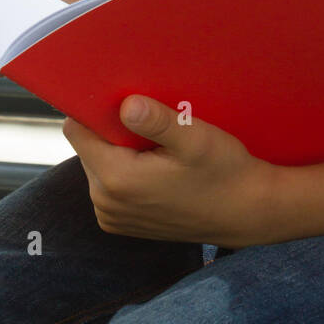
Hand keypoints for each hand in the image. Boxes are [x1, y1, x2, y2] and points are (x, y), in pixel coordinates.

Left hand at [62, 96, 278, 247]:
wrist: (245, 212)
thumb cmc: (225, 172)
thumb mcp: (196, 139)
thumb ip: (158, 121)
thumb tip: (125, 104)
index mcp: (116, 179)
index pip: (77, 130)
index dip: (95, 109)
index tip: (124, 100)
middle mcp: (104, 202)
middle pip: (88, 147)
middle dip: (111, 130)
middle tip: (152, 123)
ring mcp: (111, 216)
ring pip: (98, 164)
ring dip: (120, 150)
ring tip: (158, 146)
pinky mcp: (121, 223)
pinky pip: (109, 184)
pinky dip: (126, 170)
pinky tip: (158, 166)